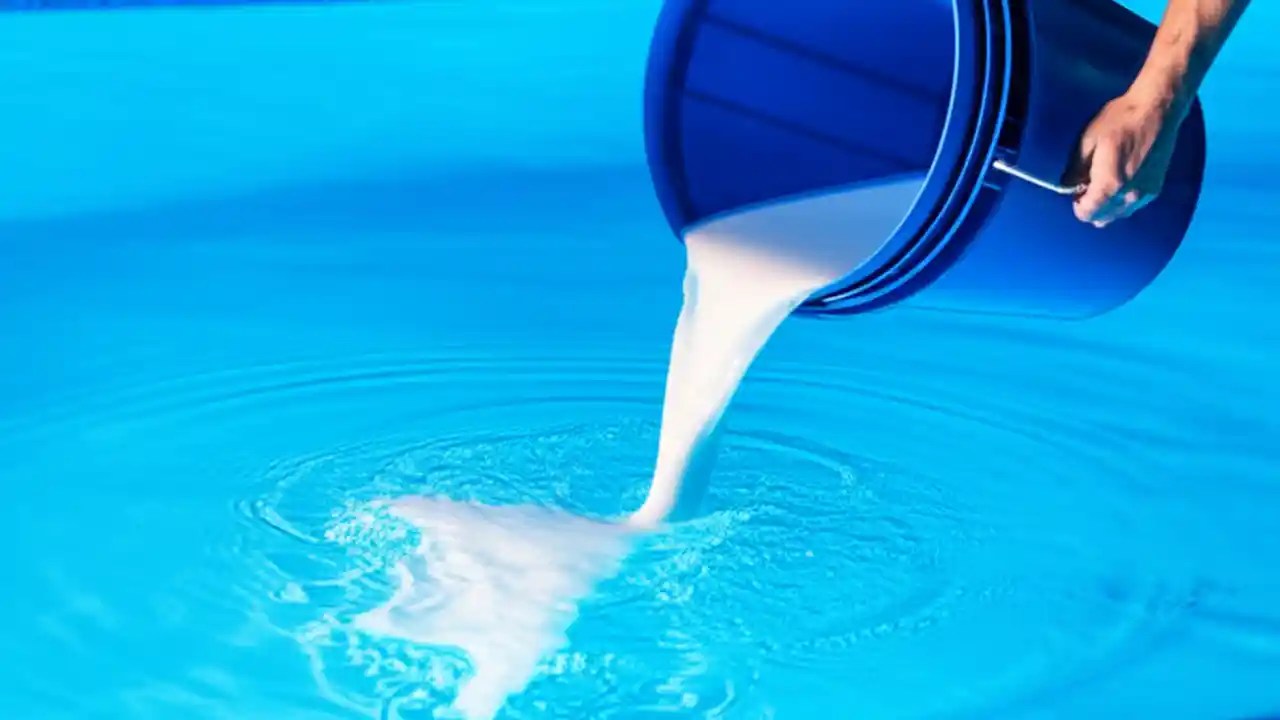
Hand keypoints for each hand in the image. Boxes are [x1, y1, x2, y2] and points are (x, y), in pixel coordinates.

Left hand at [1066, 90, 1184, 227]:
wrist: (1158, 109)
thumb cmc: (1119, 121)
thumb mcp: (1087, 142)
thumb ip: (1075, 170)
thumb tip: (1068, 187)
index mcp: (1110, 186)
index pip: (1087, 214)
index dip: (1077, 204)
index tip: (1076, 190)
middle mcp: (1129, 197)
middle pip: (1102, 218)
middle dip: (1091, 206)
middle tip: (1089, 184)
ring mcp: (1145, 195)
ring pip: (1118, 214)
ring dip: (1108, 205)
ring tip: (1105, 181)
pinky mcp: (1156, 189)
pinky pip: (1132, 206)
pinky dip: (1122, 200)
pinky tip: (1121, 180)